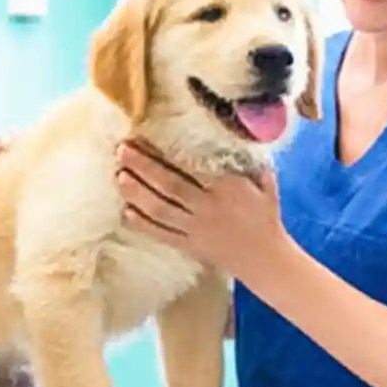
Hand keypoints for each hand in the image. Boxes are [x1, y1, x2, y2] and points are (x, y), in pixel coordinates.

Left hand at [114, 140, 291, 284]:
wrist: (266, 259)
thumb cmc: (265, 215)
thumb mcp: (265, 181)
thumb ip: (247, 158)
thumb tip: (234, 127)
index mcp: (227, 187)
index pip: (189, 166)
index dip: (164, 153)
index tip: (143, 138)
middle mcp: (208, 207)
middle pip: (168, 185)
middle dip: (142, 167)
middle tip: (121, 151)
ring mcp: (196, 229)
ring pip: (160, 210)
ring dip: (137, 193)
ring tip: (119, 176)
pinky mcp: (190, 247)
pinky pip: (161, 234)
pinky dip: (143, 224)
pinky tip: (126, 212)